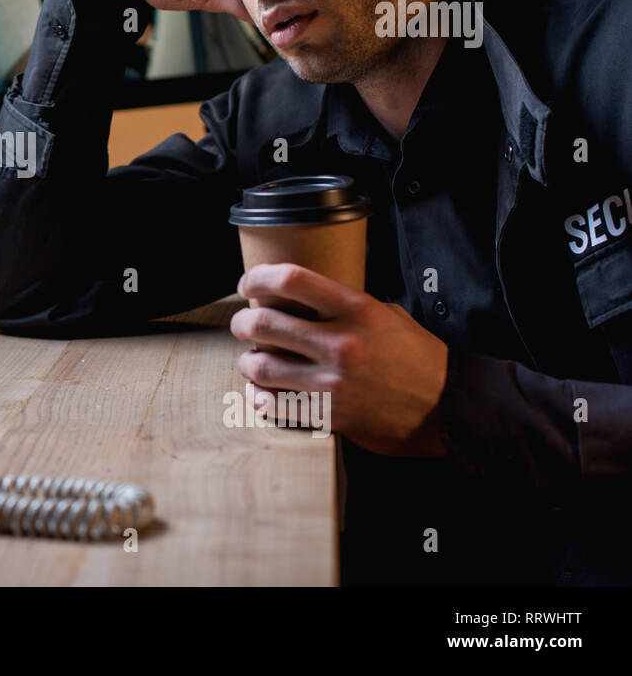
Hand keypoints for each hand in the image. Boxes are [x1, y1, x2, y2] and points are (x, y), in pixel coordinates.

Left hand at [228, 263, 450, 456]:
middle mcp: (342, 343)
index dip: (258, 278)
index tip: (247, 283)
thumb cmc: (420, 359)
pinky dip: (259, 396)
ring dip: (248, 362)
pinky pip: (275, 404)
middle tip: (242, 325)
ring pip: (261, 366)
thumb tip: (304, 297)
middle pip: (264, 323)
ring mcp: (334, 382)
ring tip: (251, 360)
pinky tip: (259, 391)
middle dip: (242, 322)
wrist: (452, 408)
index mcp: (357, 309)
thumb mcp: (388, 316)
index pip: (292, 280)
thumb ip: (347, 305)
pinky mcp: (331, 416)